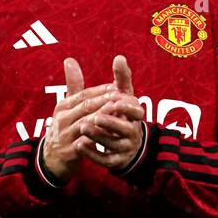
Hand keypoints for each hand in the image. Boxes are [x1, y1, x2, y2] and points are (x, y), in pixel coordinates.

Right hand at [40, 58, 120, 183]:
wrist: (52, 160)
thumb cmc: (64, 129)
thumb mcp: (66, 107)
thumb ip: (72, 85)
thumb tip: (69, 59)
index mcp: (63, 106)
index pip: (85, 94)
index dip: (103, 91)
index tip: (119, 88)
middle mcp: (62, 119)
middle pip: (87, 107)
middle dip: (107, 101)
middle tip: (125, 98)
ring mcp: (65, 136)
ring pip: (88, 123)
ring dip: (105, 118)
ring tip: (121, 114)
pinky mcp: (70, 152)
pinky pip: (87, 143)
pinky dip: (100, 138)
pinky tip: (113, 135)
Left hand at [78, 55, 147, 171]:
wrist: (125, 146)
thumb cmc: (122, 116)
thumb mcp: (122, 97)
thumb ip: (120, 78)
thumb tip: (119, 57)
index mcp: (134, 117)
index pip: (136, 112)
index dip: (127, 108)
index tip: (115, 102)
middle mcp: (133, 132)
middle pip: (125, 128)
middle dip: (110, 122)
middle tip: (95, 117)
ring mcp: (125, 148)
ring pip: (113, 143)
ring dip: (98, 135)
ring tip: (82, 127)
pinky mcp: (116, 161)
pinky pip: (105, 159)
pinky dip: (93, 153)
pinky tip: (80, 145)